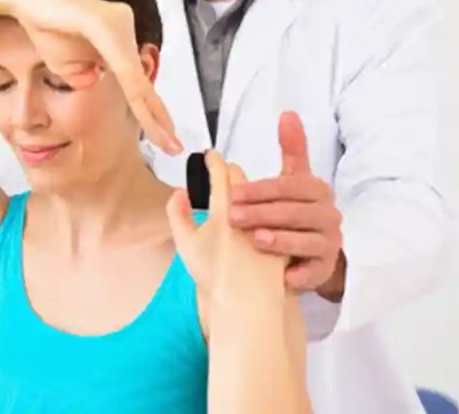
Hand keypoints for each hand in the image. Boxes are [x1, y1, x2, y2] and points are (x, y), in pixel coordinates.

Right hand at [12, 0, 182, 154]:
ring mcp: (119, 21)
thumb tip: (96, 77)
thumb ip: (85, 75)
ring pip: (128, 75)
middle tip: (175, 147)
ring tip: (155, 133)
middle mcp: (125, 26)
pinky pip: (120, 63)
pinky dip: (132, 88)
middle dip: (158, 118)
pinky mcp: (105, 22)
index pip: (139, 81)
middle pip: (141, 80)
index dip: (153, 113)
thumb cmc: (44, 28)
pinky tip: (146, 113)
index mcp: (119, 37)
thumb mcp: (67, 66)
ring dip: (139, 107)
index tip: (167, 140)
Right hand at [167, 150, 287, 310]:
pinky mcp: (282, 233)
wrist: (244, 302)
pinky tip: (259, 210)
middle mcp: (249, 210)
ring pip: (261, 192)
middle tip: (223, 170)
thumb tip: (179, 192)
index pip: (220, 173)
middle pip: (241, 179)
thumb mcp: (185, 244)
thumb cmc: (212, 275)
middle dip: (231, 171)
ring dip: (250, 187)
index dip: (213, 161)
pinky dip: (266, 204)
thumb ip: (177, 213)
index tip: (210, 155)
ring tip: (240, 190)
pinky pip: (275, 209)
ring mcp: (268, 221)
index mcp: (224, 209)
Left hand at [228, 112, 345, 298]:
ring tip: (256, 238)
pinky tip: (283, 275)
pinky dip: (300, 273)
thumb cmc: (294, 213)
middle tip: (233, 216)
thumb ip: (292, 149)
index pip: (291, 185)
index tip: (234, 192)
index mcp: (317, 191)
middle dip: (263, 212)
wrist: (312, 255)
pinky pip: (315, 272)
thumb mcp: (293, 181)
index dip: (262, 188)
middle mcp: (328, 216)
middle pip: (296, 212)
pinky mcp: (325, 270)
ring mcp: (329, 244)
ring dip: (281, 239)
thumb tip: (288, 113)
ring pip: (306, 240)